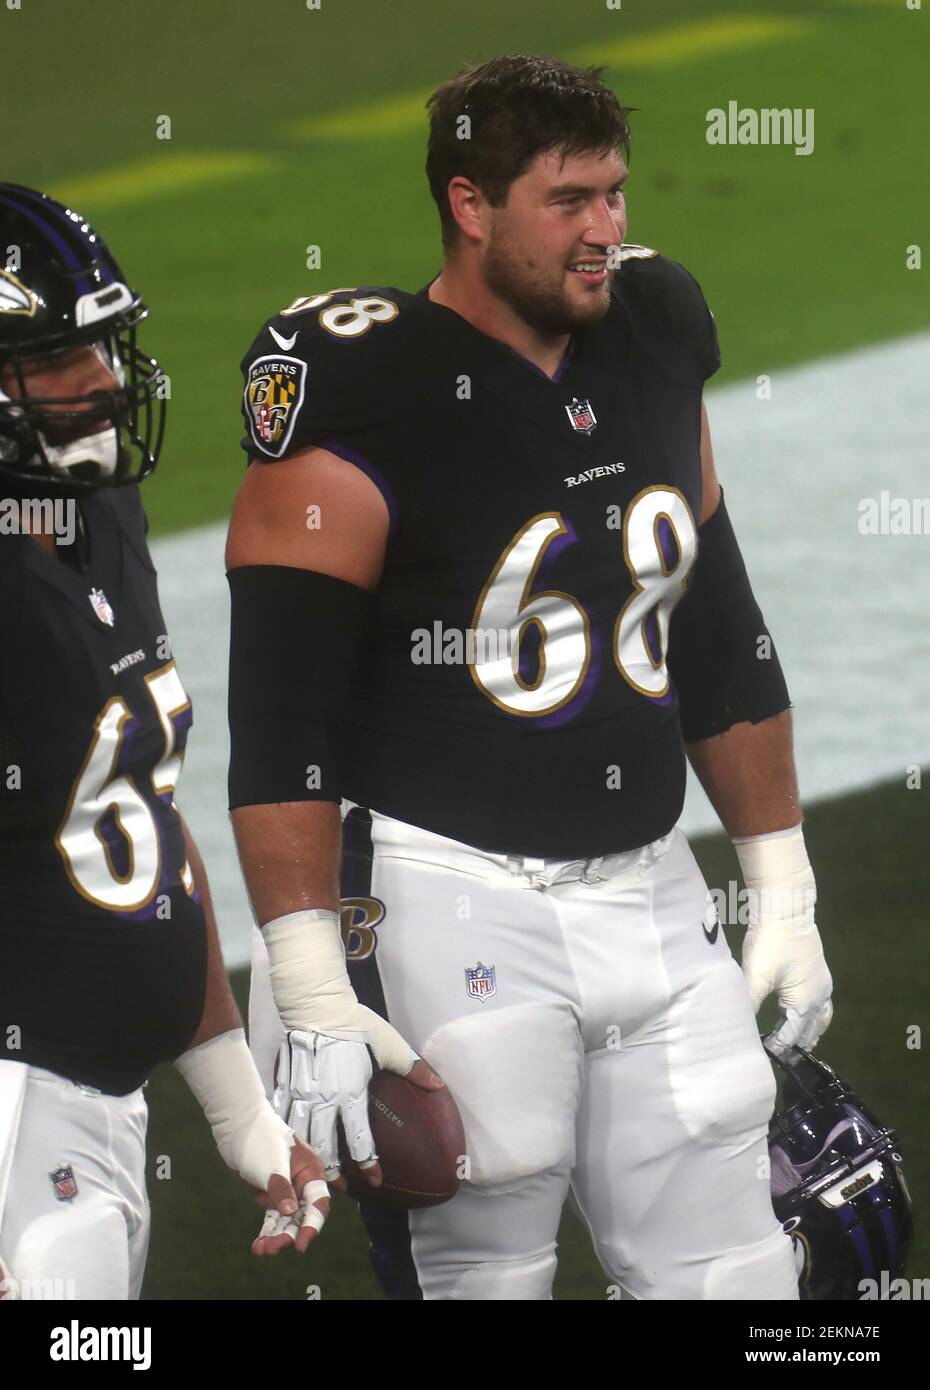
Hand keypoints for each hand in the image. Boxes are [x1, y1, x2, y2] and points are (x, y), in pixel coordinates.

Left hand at [250, 1135, 330, 1255]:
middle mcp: (301, 1183)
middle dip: (287, 1234)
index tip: (300, 1245)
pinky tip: (257, 1245)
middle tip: (272, 1249)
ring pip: (285, 1220)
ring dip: (274, 1236)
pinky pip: (271, 1217)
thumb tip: (291, 1212)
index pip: (317, 1203)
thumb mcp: (272, 1164)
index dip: (311, 1225)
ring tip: (260, 1250)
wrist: (237, 1126)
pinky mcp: (269, 1193)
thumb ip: (282, 1188)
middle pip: (300, 1216)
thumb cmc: (260, 1138)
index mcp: (310, 1171)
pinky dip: (266, 1230)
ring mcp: (285, 1189)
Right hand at [274, 1029, 442, 1187]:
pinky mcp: (286, 1084)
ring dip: (309, 1160)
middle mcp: (323, 1098)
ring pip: (301, 1138)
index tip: (375, 1179)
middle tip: (342, 1188)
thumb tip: (438, 1086)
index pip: (359, 1138)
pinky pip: (282, 1118)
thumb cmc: (354, 1024)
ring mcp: (301, 1093)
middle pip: (325, 1147)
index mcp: (350, 1092)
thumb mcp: (389, 1043)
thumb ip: (412, 1067)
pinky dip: (287, 1136)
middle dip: (332, 1173)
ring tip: (315, 1176)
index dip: (368, 1163)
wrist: (316, 1004)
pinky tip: (290, 1147)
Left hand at [734, 824, 832, 1053]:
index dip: (778, 1047)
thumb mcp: (755, 976)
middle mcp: (819, 997)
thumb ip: (747, 1004)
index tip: (764, 1056)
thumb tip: (737, 1026)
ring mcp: (822, 983)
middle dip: (796, 1043)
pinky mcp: (819, 970)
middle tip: (781, 1055)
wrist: (786, 908)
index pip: (791, 1035)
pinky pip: (821, 1002)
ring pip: (820, 1017)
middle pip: (810, 1030)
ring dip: (809, 1030)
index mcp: (805, 1003)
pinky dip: (812, 1014)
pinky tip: (799, 1009)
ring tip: (797, 1041)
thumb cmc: (770, 943)